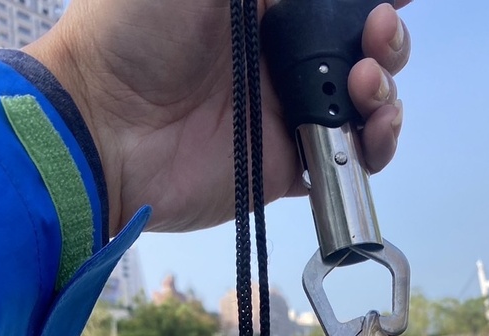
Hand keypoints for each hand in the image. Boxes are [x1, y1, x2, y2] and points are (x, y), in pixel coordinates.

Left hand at [25, 0, 411, 235]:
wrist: (103, 130)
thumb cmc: (132, 32)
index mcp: (259, 4)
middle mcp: (279, 54)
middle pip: (359, 42)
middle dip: (386, 33)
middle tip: (378, 30)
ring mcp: (286, 112)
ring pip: (363, 99)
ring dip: (384, 85)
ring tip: (366, 82)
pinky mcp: (289, 166)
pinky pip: (350, 159)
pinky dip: (375, 146)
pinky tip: (373, 128)